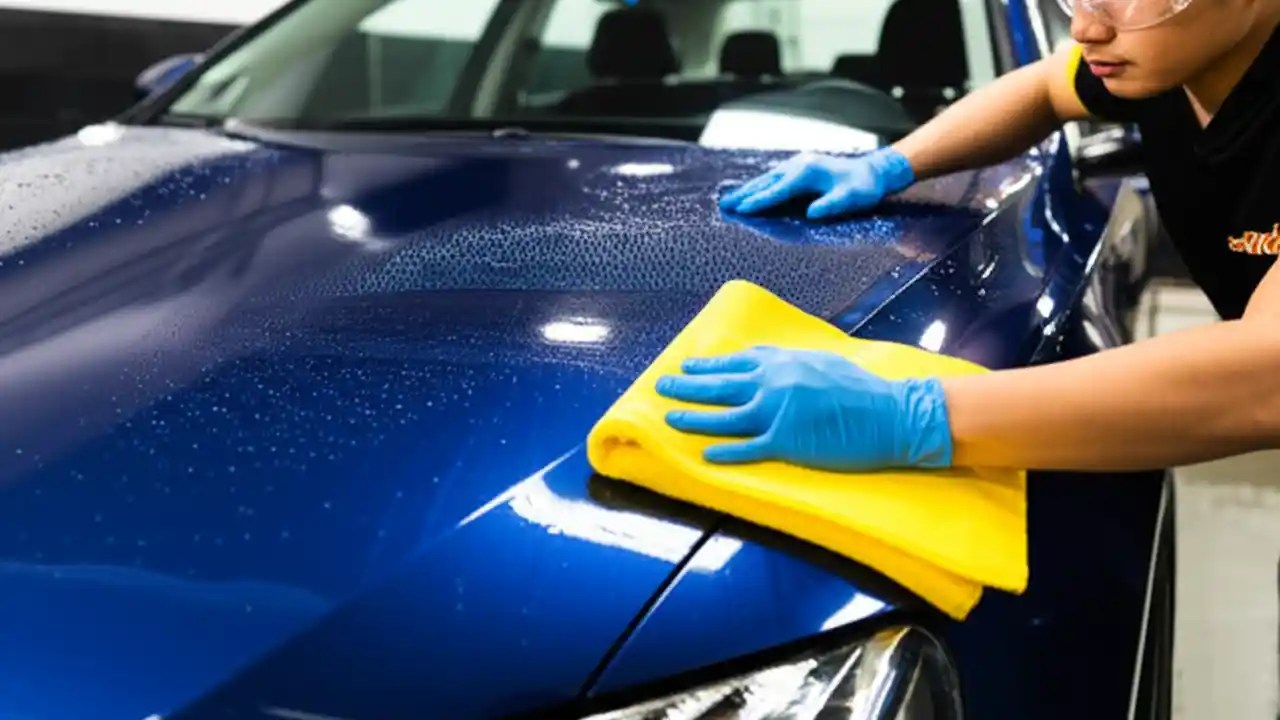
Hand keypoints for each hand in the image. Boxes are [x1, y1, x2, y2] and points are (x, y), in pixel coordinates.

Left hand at [656, 347, 951, 470]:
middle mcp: (772, 385)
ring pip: (724, 417)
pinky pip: (747, 448)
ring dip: (694, 418)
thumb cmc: (860, 388)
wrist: (888, 413)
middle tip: (662, 387)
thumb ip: (788, 360)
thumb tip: (764, 359)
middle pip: (719, 386)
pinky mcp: (786, 442)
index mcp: (781, 363)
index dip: (707, 366)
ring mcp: (776, 414)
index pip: (734, 363)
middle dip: (687, 387)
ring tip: (670, 418)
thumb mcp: (820, 361)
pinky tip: (706, 456)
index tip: (687, 366)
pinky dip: (725, 453)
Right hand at [719, 149, 914, 219]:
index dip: (759, 201)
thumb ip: (832, 205)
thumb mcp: (852, 198)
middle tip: (724, 205)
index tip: (741, 210)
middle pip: (766, 182)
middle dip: (745, 194)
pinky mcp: (800, 168)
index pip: (778, 190)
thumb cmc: (863, 188)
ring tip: (729, 199)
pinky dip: (760, 185)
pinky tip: (752, 190)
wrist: (874, 171)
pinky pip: (774, 177)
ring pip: (767, 178)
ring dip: (748, 189)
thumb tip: (812, 214)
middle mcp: (799, 166)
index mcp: (807, 174)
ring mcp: (798, 165)